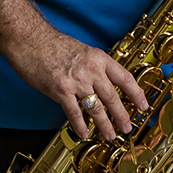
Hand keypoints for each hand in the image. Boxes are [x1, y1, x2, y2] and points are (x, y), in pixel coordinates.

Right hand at [4, 25, 147, 141]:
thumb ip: (92, 65)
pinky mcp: (60, 90)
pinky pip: (74, 113)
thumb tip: (102, 83)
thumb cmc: (51, 43)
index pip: (124, 77)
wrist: (29, 38)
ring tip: (109, 135)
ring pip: (97, 108)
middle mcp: (90, 69)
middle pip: (113, 97)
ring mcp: (76, 80)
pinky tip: (83, 133)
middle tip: (127, 127)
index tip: (143, 105)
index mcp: (97, 57)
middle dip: (122, 115)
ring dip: (105, 125)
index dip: (137, 93)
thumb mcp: (80, 50)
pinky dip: (80, 126)